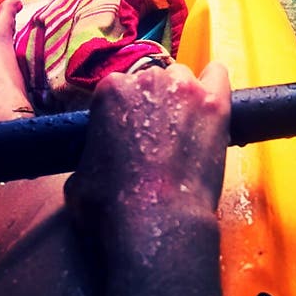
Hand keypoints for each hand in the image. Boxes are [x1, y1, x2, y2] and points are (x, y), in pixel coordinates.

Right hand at [64, 62, 230, 241]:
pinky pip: (218, 74)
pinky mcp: (214, 102)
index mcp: (111, 90)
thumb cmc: (112, 206)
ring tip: (182, 130)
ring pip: (182, 79)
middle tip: (156, 136)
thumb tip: (96, 157)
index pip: (119, 87)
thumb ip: (88, 151)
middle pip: (152, 80)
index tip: (130, 131)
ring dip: (181, 97)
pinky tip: (209, 103)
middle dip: (153, 104)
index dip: (125, 112)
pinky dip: (213, 84)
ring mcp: (184, 87)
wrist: (156, 222)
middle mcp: (147, 79)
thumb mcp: (77, 178)